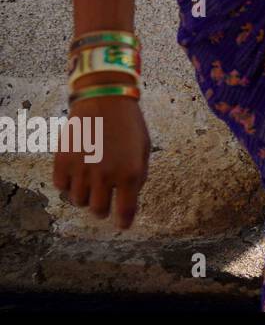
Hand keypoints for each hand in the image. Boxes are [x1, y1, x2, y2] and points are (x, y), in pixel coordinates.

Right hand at [53, 88, 150, 229]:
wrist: (104, 99)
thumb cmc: (129, 124)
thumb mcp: (144, 150)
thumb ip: (137, 177)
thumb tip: (128, 201)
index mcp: (129, 174)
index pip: (124, 211)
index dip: (123, 222)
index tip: (122, 224)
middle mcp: (104, 175)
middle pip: (98, 211)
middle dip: (103, 209)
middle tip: (104, 201)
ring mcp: (81, 169)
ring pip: (78, 201)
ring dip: (85, 196)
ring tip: (91, 182)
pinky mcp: (62, 161)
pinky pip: (61, 187)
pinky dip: (68, 184)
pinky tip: (77, 171)